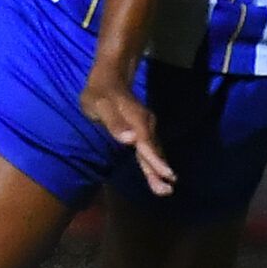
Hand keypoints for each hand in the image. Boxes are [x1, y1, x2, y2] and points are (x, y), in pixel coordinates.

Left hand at [81, 73, 173, 196]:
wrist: (110, 77)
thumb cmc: (100, 92)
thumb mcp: (100, 104)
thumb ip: (114, 122)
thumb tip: (130, 139)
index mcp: (136, 119)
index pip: (146, 143)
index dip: (155, 159)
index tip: (166, 175)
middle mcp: (145, 124)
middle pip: (152, 150)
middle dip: (159, 170)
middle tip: (167, 190)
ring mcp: (146, 128)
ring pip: (153, 151)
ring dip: (159, 170)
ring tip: (165, 189)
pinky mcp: (144, 132)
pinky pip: (150, 149)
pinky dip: (155, 162)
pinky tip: (159, 175)